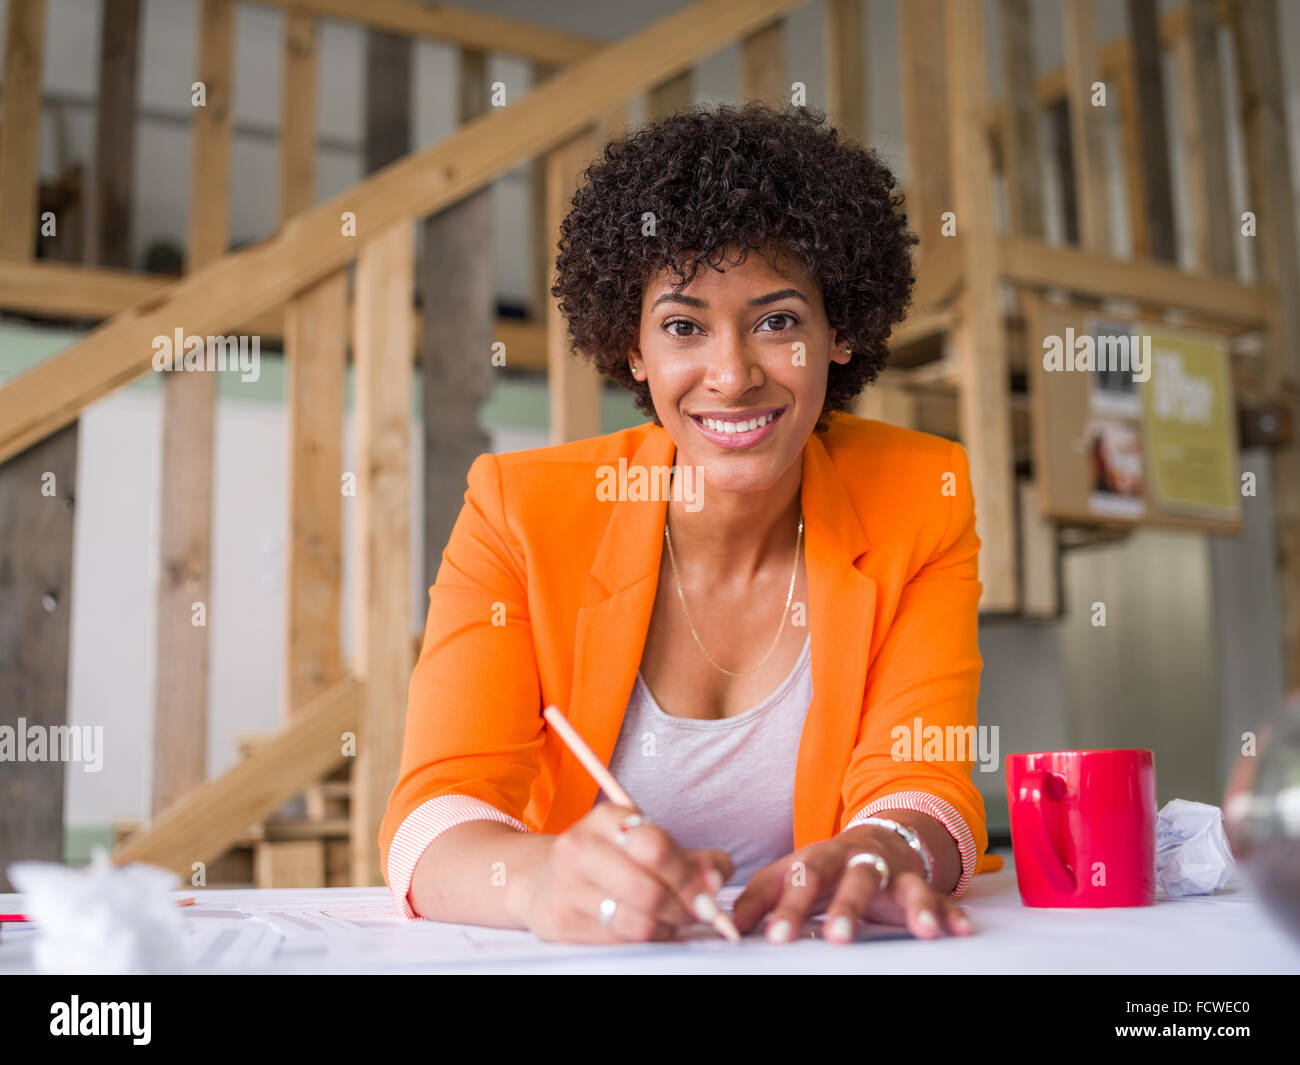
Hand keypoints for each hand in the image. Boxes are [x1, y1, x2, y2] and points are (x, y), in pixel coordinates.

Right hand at [509, 801, 732, 942]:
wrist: (543, 880)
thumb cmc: (607, 860)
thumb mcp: (645, 843)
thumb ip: (692, 858)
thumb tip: (719, 876)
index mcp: (606, 818)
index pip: (657, 848)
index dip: (691, 877)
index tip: (711, 894)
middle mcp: (580, 847)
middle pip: (649, 890)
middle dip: (685, 909)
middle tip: (699, 914)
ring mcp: (567, 886)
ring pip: (638, 922)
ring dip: (668, 928)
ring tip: (672, 920)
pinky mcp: (563, 921)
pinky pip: (621, 940)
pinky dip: (646, 939)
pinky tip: (649, 928)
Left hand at [730, 825, 972, 942]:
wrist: (878, 836)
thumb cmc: (826, 865)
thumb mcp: (789, 875)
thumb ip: (760, 899)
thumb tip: (729, 926)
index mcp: (821, 858)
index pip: (802, 879)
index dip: (789, 908)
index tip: (776, 937)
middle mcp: (860, 860)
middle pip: (855, 878)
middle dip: (847, 907)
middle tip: (836, 937)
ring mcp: (895, 871)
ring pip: (906, 884)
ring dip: (914, 905)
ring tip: (921, 930)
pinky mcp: (922, 885)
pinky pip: (942, 898)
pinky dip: (952, 913)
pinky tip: (960, 931)